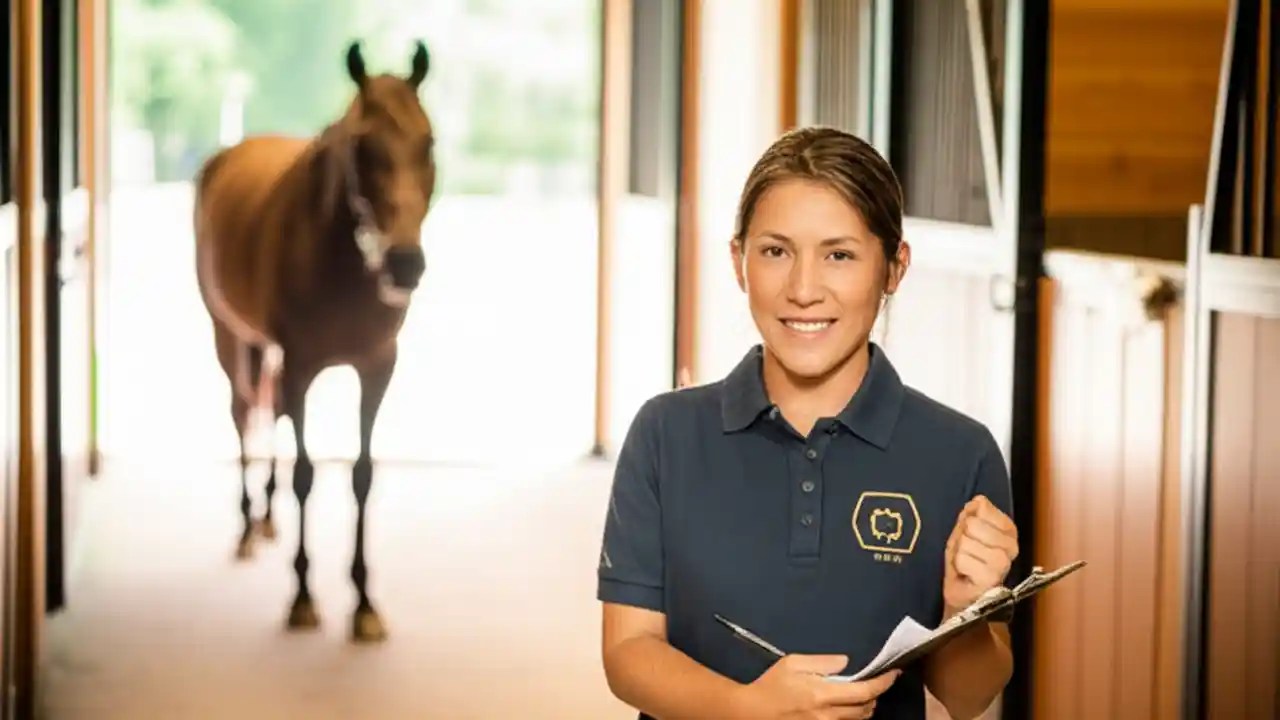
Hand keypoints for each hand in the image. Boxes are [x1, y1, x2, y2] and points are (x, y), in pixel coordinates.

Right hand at [731, 654, 900, 719]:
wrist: (752, 713)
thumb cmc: (771, 685)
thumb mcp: (793, 663)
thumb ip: (822, 662)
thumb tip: (846, 662)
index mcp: (823, 694)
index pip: (864, 691)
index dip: (883, 683)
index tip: (894, 674)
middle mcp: (828, 714)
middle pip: (866, 709)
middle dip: (876, 695)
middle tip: (876, 681)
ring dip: (866, 706)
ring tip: (863, 693)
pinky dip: (852, 715)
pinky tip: (846, 706)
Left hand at [943, 495, 1018, 614]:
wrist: (963, 595)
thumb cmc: (965, 564)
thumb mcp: (965, 532)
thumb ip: (971, 514)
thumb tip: (978, 501)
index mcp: (1008, 531)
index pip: (982, 508)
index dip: (967, 520)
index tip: (971, 536)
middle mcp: (1011, 546)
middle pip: (972, 524)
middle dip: (961, 538)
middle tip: (965, 552)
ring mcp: (1003, 562)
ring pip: (966, 542)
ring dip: (958, 553)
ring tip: (966, 564)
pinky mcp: (992, 577)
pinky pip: (963, 558)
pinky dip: (958, 565)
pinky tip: (966, 573)